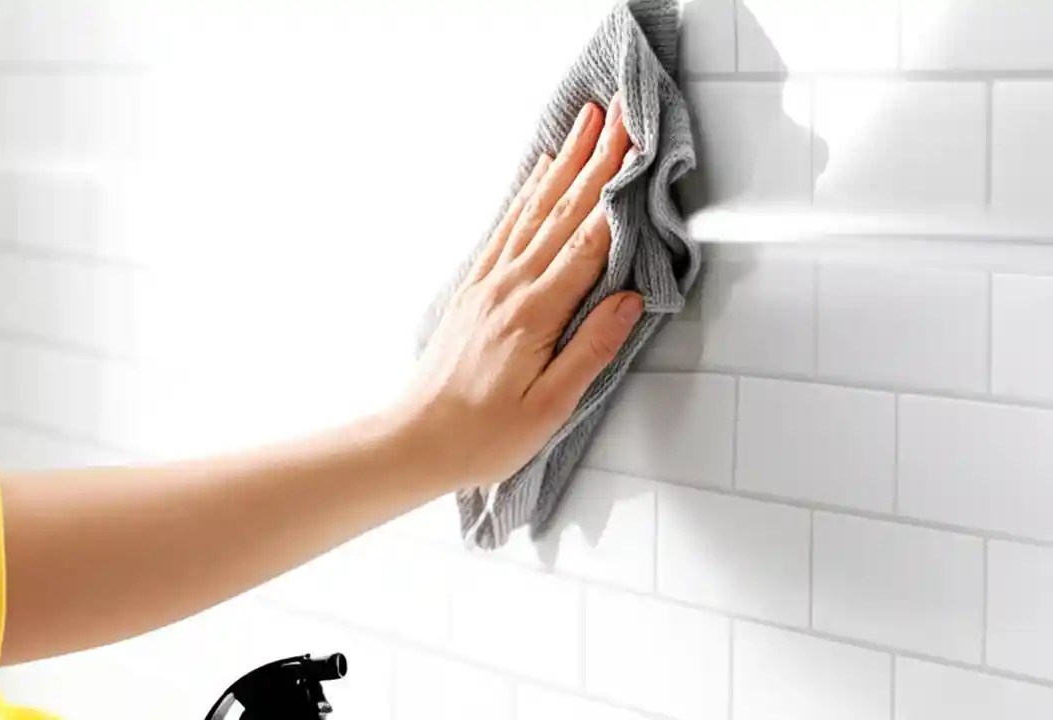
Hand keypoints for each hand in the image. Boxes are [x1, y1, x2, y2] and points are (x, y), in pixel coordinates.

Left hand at [399, 96, 639, 490]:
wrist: (415, 440)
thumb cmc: (482, 435)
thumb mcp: (550, 407)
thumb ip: (591, 349)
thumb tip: (629, 301)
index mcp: (532, 315)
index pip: (586, 242)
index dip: (615, 191)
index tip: (637, 149)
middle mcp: (508, 288)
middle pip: (562, 212)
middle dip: (596, 159)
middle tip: (620, 114)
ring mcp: (487, 283)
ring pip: (533, 210)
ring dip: (564, 164)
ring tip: (585, 125)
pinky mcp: (474, 289)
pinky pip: (506, 227)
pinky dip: (526, 194)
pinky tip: (539, 173)